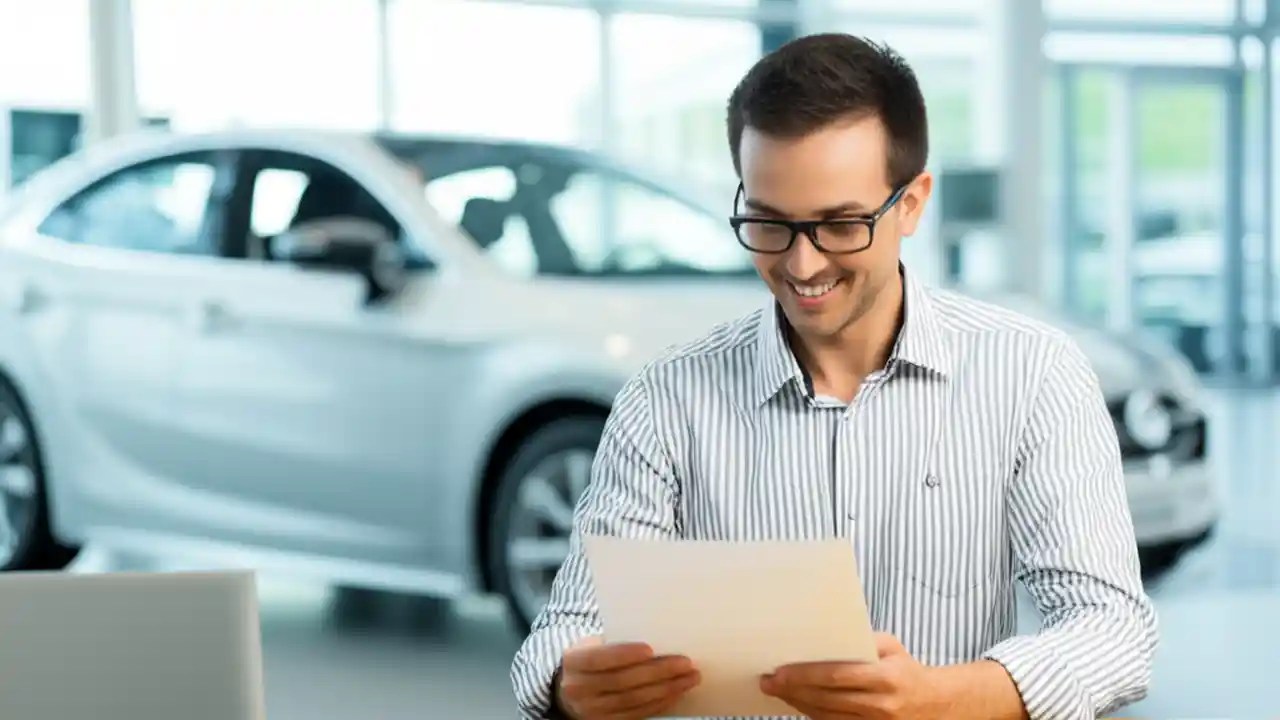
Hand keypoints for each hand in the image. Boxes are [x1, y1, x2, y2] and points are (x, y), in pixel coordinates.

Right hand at [554, 635, 700, 719]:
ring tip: (688, 678)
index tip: (651, 648)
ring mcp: (592, 711)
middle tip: (684, 663)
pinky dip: (660, 703)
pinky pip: (638, 714)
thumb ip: (616, 641)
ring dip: (666, 689)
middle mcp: (579, 690)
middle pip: (622, 682)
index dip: (624, 654)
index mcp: (574, 662)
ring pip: (633, 701)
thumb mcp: (593, 643)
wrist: (571, 686)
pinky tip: (675, 692)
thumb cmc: (590, 657)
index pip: (599, 658)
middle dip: (657, 672)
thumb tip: (658, 637)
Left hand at [760, 633, 949, 718]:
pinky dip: (812, 715)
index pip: (837, 676)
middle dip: (793, 690)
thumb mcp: (891, 646)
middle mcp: (880, 705)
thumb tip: (824, 633)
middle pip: (826, 699)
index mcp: (885, 678)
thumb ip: (862, 639)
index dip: (805, 675)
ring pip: (826, 716)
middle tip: (768, 682)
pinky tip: (797, 703)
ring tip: (777, 692)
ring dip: (797, 704)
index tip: (780, 671)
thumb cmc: (906, 670)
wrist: (934, 705)